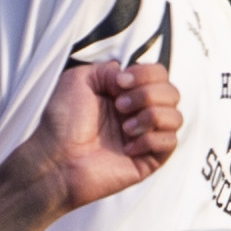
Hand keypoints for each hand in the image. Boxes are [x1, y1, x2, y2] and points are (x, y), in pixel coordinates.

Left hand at [31, 61, 181, 212]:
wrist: (54, 158)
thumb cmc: (61, 122)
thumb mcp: (80, 79)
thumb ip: (108, 70)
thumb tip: (128, 72)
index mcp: (126, 93)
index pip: (159, 74)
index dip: (145, 73)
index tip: (120, 83)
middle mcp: (139, 113)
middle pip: (172, 92)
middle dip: (148, 94)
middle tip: (119, 106)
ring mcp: (145, 137)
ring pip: (176, 117)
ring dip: (151, 116)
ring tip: (124, 128)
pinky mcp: (149, 161)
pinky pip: (170, 143)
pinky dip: (150, 140)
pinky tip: (128, 147)